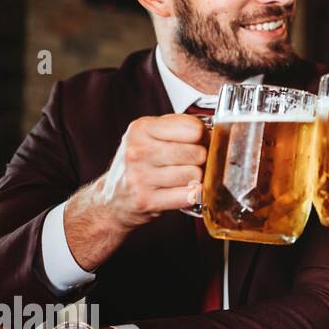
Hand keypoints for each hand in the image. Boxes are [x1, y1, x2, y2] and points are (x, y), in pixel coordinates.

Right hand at [64, 114, 207, 270]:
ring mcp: (139, 177)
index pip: (194, 128)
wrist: (113, 199)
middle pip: (197, 153)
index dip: (202, 137)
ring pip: (195, 175)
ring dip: (194, 179)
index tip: (195, 142)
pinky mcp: (145, 200)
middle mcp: (137, 151)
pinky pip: (189, 195)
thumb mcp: (151, 136)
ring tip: (179, 178)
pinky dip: (191, 195)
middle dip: (199, 160)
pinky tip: (178, 192)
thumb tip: (216, 133)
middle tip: (187, 163)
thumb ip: (180, 128)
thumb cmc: (141, 164)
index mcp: (140, 128)